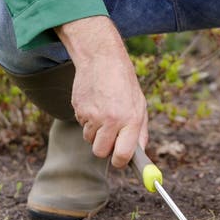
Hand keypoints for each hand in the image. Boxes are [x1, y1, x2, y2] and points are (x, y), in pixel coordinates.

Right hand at [56, 16, 147, 167]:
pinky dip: (87, 119)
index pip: (123, 155)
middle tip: (110, 135)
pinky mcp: (79, 109)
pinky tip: (94, 103)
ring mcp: (93, 115)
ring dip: (95, 132)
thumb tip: (140, 153)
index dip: (120, 161)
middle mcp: (112, 119)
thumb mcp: (140, 103)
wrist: (102, 58)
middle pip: (101, 153)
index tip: (119, 159)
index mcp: (131, 119)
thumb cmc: (124, 82)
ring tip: (103, 111)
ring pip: (89, 139)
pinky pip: (82, 125)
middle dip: (104, 148)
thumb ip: (140, 130)